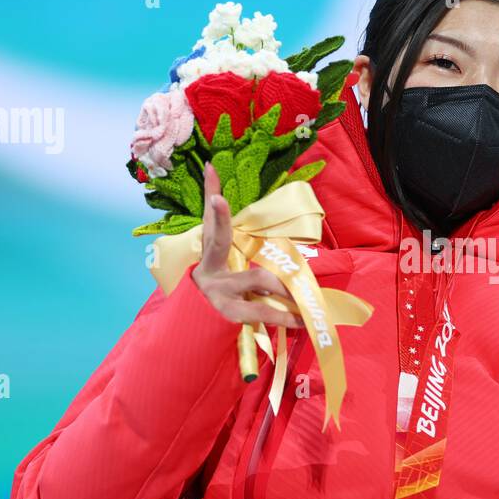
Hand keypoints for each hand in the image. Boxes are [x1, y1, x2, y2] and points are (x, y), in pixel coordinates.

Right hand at [192, 162, 303, 328]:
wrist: (194, 330)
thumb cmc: (218, 291)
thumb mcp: (222, 263)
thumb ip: (227, 231)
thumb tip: (222, 183)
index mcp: (209, 254)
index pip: (210, 219)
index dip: (211, 196)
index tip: (211, 168)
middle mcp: (209, 268)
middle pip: (218, 239)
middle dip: (219, 219)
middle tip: (218, 200)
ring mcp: (216, 290)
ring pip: (255, 278)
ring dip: (284, 286)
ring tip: (304, 290)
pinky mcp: (228, 313)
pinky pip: (262, 312)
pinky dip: (285, 318)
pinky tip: (303, 320)